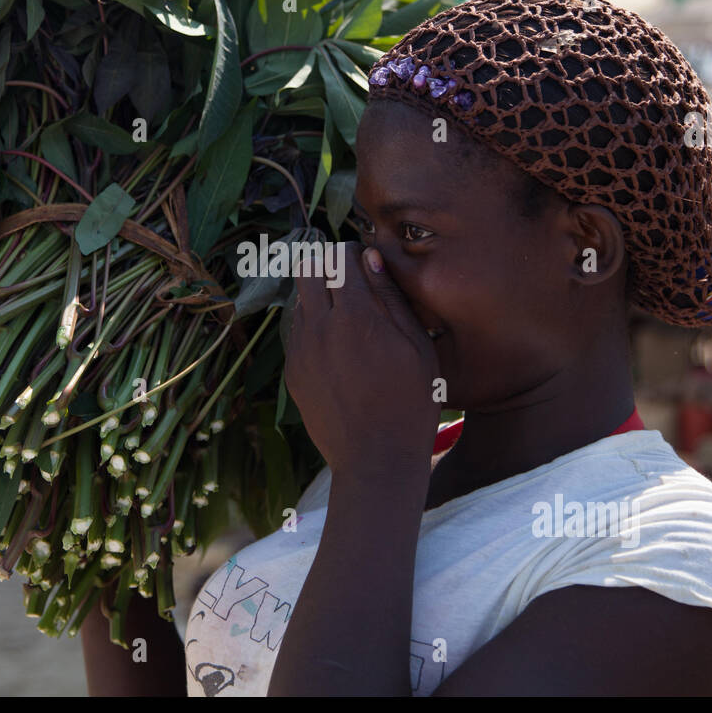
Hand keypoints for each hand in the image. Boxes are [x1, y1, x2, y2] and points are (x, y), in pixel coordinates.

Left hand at [283, 241, 440, 487]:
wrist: (376, 459)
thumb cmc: (411, 403)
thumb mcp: (418, 347)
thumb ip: (392, 299)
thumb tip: (371, 258)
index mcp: (356, 316)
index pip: (340, 258)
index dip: (353, 253)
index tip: (364, 260)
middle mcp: (320, 327)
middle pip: (307, 269)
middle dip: (327, 266)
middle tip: (349, 280)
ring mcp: (301, 351)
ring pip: (298, 300)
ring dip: (317, 296)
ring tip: (345, 315)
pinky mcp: (293, 373)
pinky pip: (296, 334)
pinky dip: (312, 327)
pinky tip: (336, 345)